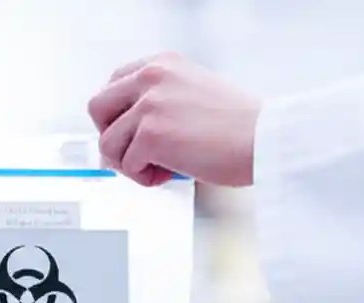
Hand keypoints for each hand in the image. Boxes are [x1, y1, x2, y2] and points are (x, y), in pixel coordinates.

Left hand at [89, 52, 260, 186]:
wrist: (265, 139)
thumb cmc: (241, 126)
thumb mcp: (195, 93)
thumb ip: (162, 101)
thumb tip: (130, 132)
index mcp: (162, 64)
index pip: (114, 84)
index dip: (118, 115)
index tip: (131, 134)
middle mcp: (151, 77)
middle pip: (98, 108)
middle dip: (112, 137)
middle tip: (135, 155)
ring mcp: (149, 105)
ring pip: (108, 142)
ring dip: (130, 163)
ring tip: (160, 168)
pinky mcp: (151, 134)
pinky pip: (127, 165)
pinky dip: (145, 177)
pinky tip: (170, 173)